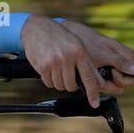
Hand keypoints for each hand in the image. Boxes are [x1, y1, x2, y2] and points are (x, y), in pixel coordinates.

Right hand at [19, 16, 133, 105]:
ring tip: (57, 70)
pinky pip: (48, 83)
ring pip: (59, 86)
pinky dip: (49, 80)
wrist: (37, 28)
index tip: (94, 104)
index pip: (89, 78)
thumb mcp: (76, 45)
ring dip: (59, 82)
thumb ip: (85, 62)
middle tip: (67, 76)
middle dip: (70, 85)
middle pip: (71, 86)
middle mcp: (67, 57)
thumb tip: (95, 82)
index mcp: (79, 52)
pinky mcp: (42, 66)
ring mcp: (54, 62)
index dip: (93, 93)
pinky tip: (49, 69)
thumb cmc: (59, 37)